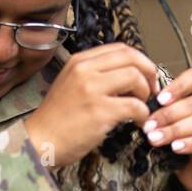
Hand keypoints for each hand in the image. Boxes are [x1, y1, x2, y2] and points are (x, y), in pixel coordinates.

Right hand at [24, 43, 158, 166]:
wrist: (40, 141)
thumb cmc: (57, 119)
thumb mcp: (71, 84)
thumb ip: (96, 75)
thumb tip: (129, 75)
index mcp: (79, 61)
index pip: (120, 48)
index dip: (140, 61)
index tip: (144, 75)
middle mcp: (85, 70)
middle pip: (132, 58)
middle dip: (149, 73)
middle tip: (151, 90)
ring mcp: (92, 90)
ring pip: (135, 77)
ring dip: (146, 93)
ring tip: (141, 107)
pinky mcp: (100, 111)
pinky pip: (135, 105)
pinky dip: (144, 114)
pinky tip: (139, 122)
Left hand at [142, 67, 191, 190]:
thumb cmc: (183, 139)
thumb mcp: (172, 120)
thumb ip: (164, 109)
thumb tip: (143, 106)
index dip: (177, 87)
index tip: (159, 100)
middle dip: (167, 115)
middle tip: (148, 125)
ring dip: (174, 130)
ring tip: (156, 138)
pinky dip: (190, 143)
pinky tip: (176, 147)